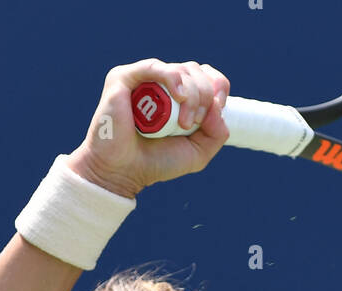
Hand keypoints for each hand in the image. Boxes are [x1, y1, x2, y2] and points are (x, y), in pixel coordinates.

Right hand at [67, 58, 229, 197]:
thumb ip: (216, 133)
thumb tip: (218, 106)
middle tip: (195, 123)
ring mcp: (142, 79)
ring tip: (185, 123)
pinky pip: (155, 67)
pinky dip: (173, 79)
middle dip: (205, 96)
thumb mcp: (197, 154)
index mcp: (176, 95)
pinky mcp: (124, 78)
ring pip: (180, 70)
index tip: (219, 108)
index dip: (217, 86)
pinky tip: (180, 97)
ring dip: (192, 95)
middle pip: (195, 71)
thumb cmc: (155, 163)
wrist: (122, 172)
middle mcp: (160, 83)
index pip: (204, 75)